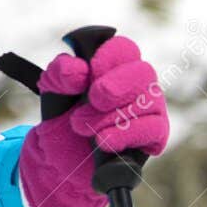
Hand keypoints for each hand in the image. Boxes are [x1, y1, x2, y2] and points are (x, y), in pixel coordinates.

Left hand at [19, 35, 169, 206]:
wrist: (60, 157)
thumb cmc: (62, 117)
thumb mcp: (52, 93)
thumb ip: (59, 74)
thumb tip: (78, 69)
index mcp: (113, 67)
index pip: (124, 48)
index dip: (109, 56)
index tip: (89, 71)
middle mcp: (137, 86)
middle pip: (143, 72)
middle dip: (116, 85)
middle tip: (92, 99)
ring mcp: (150, 110)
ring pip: (147, 103)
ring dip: (109, 116)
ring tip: (81, 126)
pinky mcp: (155, 137)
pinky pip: (154, 130)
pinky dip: (125, 135)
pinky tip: (103, 142)